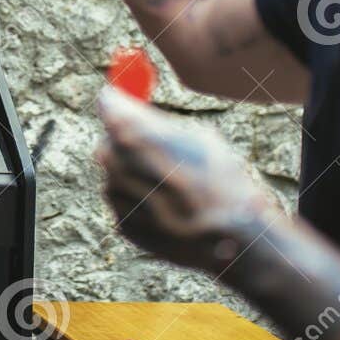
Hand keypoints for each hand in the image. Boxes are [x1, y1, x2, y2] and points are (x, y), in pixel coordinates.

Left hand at [96, 86, 282, 275]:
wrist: (231, 237)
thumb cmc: (221, 180)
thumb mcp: (197, 135)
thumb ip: (161, 124)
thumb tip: (143, 116)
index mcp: (130, 129)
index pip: (108, 102)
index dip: (122, 103)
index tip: (131, 106)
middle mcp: (113, 160)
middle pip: (109, 141)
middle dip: (127, 141)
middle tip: (155, 147)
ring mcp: (115, 195)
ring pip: (118, 175)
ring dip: (137, 175)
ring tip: (177, 186)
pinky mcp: (122, 223)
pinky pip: (126, 203)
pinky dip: (143, 203)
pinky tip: (173, 210)